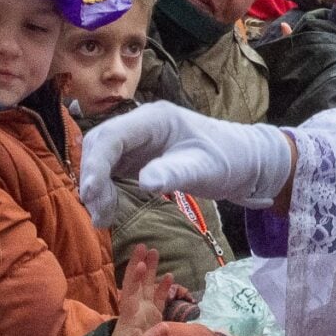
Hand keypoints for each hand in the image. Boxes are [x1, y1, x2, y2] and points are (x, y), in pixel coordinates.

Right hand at [80, 102, 295, 226]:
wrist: (243, 162)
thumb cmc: (227, 160)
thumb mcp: (204, 169)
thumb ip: (175, 174)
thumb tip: (144, 183)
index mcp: (154, 119)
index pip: (111, 136)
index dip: (95, 165)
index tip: (91, 195)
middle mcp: (140, 125)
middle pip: (99, 145)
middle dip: (92, 179)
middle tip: (99, 214)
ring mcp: (138, 140)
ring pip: (101, 157)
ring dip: (96, 186)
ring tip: (104, 217)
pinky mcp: (138, 156)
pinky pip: (111, 168)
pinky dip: (105, 188)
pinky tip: (109, 209)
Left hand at [109, 245, 171, 335]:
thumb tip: (165, 327)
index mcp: (129, 317)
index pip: (131, 294)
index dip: (134, 280)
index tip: (139, 265)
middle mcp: (135, 310)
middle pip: (137, 284)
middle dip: (139, 265)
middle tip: (143, 246)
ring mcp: (144, 312)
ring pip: (147, 287)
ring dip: (150, 270)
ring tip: (154, 251)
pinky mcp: (152, 317)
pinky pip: (158, 299)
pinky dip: (162, 288)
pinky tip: (169, 276)